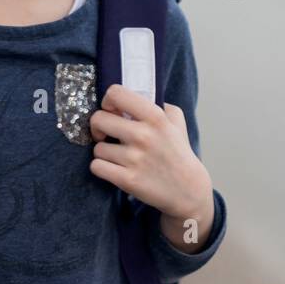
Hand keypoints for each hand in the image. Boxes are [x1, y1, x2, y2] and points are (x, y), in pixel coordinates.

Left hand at [88, 84, 213, 240]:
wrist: (188, 190)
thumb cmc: (178, 153)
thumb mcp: (176, 122)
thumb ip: (158, 105)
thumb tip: (133, 97)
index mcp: (155, 117)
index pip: (116, 93)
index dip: (108, 101)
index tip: (113, 111)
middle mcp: (144, 136)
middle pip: (98, 119)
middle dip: (98, 127)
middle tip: (106, 134)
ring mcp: (135, 159)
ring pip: (97, 147)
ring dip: (104, 152)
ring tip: (119, 156)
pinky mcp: (127, 180)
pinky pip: (96, 166)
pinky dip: (102, 168)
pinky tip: (114, 168)